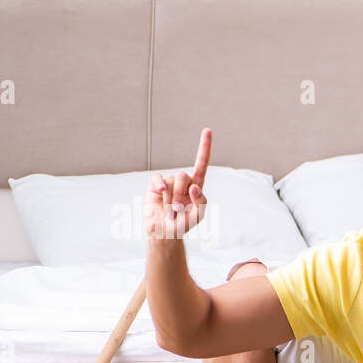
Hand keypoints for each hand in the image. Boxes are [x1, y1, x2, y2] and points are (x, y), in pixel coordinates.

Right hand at [146, 127, 211, 241]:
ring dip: (172, 197)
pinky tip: (159, 192)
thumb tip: (194, 186)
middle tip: (179, 209)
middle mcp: (183, 182)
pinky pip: (157, 179)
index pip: (201, 164)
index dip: (204, 147)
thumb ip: (202, 201)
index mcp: (196, 186)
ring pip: (172, 180)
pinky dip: (159, 185)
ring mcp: (168, 182)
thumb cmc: (184, 223)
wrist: (165, 232)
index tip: (207, 130)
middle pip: (184, 176)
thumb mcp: (198, 216)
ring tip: (171, 210)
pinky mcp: (154, 185)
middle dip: (181, 195)